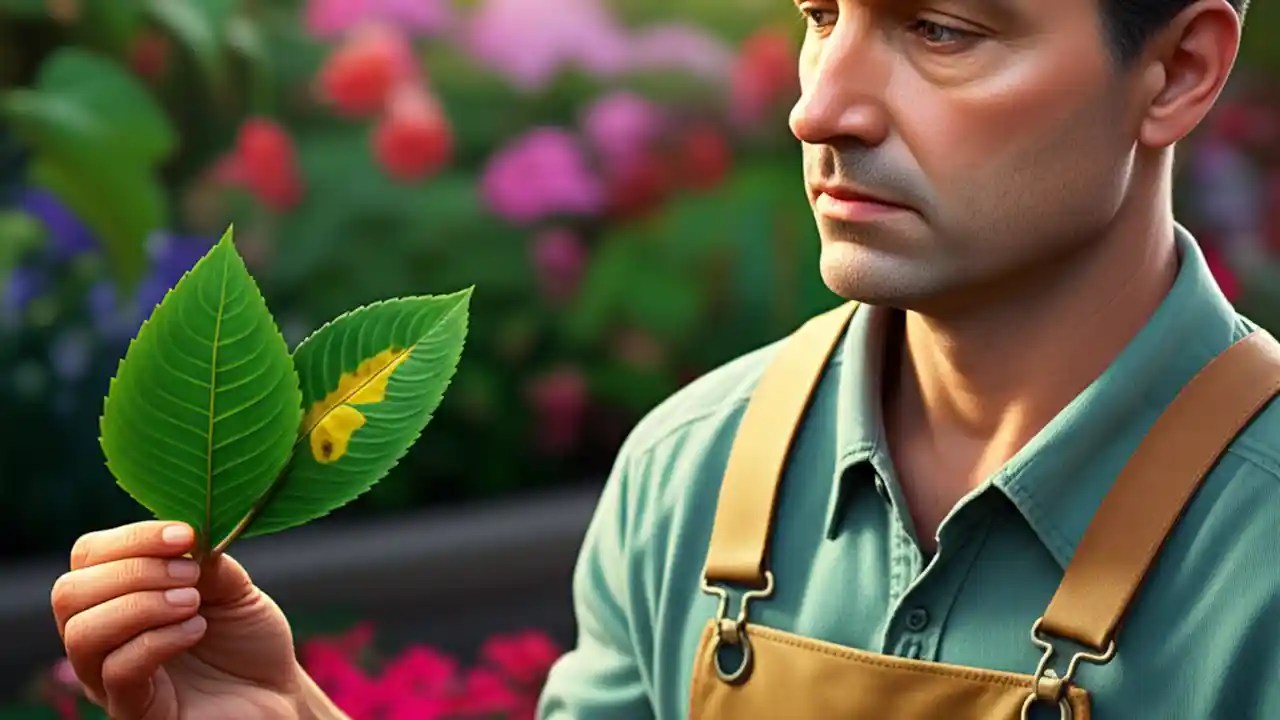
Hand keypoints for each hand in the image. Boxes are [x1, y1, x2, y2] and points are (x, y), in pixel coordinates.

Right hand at [51, 521, 307, 719]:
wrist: (276, 694)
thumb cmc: (248, 640)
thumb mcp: (233, 588)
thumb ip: (204, 561)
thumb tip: (184, 539)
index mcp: (117, 597)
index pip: (89, 556)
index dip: (131, 538)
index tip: (185, 535)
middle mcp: (103, 638)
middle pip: (70, 593)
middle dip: (132, 571)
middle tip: (189, 574)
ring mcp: (110, 680)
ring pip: (82, 633)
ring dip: (140, 605)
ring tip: (191, 602)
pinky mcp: (133, 712)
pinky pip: (117, 673)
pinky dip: (157, 641)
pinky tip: (196, 630)